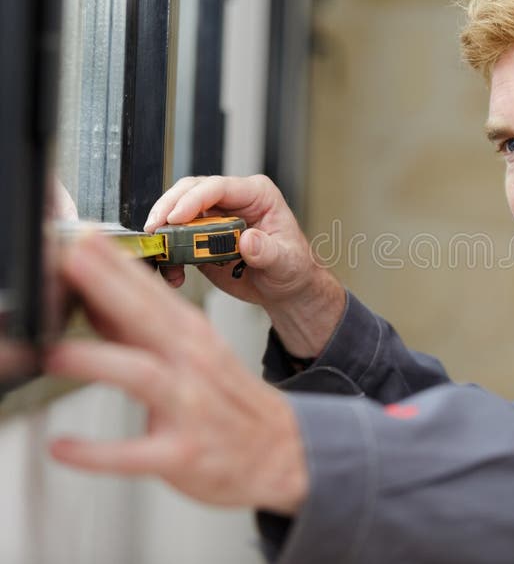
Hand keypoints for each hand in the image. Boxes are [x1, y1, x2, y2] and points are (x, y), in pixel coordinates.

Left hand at [46, 234, 307, 514]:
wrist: (281, 449)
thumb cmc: (229, 402)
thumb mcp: (194, 356)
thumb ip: (142, 332)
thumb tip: (92, 303)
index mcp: (193, 337)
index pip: (153, 292)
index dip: (119, 264)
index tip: (85, 238)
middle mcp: (193, 365)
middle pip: (149, 318)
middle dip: (109, 287)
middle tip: (71, 260)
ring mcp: (190, 408)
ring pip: (143, 375)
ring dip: (98, 361)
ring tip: (53, 353)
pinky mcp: (183, 454)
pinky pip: (136, 454)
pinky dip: (98, 452)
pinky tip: (63, 446)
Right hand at [145, 175, 343, 356]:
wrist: (284, 289)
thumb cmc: (292, 267)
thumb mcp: (287, 261)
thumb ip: (268, 251)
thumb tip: (248, 240)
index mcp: (257, 194)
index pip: (220, 187)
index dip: (194, 199)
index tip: (176, 217)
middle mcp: (232, 202)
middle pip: (191, 192)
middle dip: (168, 208)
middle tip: (155, 230)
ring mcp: (214, 219)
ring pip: (178, 214)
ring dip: (165, 234)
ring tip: (162, 256)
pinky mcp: (201, 239)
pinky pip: (177, 241)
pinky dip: (170, 257)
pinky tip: (173, 274)